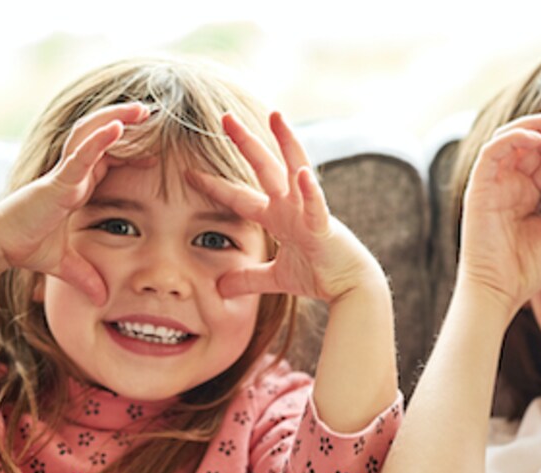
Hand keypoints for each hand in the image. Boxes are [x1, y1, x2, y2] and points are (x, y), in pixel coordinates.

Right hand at [0, 102, 149, 303]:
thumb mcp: (64, 264)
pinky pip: (81, 155)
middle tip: (153, 111)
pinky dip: (100, 139)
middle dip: (126, 121)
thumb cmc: (25, 247)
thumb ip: (84, 276)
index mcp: (75, 185)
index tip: (155, 151)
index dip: (130, 151)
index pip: (107, 159)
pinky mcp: (57, 181)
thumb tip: (100, 299)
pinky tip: (119, 126)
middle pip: (101, 136)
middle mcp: (71, 174)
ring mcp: (64, 174)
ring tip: (142, 108)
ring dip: (117, 118)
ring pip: (91, 135)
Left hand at [188, 112, 384, 303]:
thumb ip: (248, 279)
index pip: (240, 197)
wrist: (351, 287)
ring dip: (287, 142)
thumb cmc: (319, 275)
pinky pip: (316, 206)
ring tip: (276, 116)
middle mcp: (291, 206)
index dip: (215, 186)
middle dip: (246, 142)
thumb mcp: (275, 278)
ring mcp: (308, 212)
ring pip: (296, 169)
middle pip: (264, 167)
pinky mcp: (324, 227)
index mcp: (278, 216)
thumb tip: (220, 287)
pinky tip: (301, 174)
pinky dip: (310, 191)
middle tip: (226, 117)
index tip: (190, 174)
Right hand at [459, 114, 540, 314]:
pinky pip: (495, 149)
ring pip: (516, 136)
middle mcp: (510, 182)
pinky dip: (515, 137)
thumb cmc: (528, 271)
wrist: (499, 291)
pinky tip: (539, 139)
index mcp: (528, 193)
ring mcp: (494, 182)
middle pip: (537, 142)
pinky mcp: (480, 184)